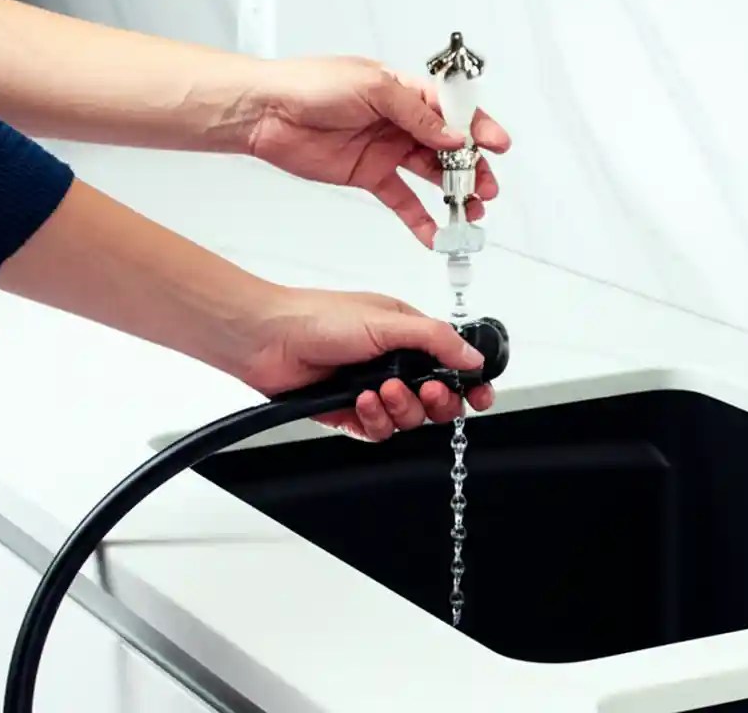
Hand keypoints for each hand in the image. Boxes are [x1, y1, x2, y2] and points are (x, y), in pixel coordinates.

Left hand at [233, 287, 495, 440]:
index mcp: (408, 336)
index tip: (480, 395)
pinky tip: (359, 401)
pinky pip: (379, 431)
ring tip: (381, 391)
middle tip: (430, 392)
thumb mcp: (388, 321)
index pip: (453, 364)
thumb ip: (437, 340)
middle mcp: (394, 364)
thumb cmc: (318, 317)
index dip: (470, 383)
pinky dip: (374, 419)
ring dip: (401, 408)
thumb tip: (473, 357)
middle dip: (437, 400)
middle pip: (437, 399)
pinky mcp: (350, 413)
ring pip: (409, 418)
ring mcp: (373, 390)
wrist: (266, 339)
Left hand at [243, 56, 511, 246]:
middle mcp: (401, 121)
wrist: (266, 112)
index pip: (454, 111)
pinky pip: (404, 201)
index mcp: (406, 92)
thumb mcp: (372, 88)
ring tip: (470, 212)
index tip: (497, 146)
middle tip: (484, 188)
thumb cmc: (309, 85)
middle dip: (473, 168)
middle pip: (450, 148)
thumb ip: (415, 114)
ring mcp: (388, 150)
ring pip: (433, 176)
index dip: (479, 128)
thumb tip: (451, 135)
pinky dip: (421, 220)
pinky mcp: (371, 176)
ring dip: (455, 194)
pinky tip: (436, 234)